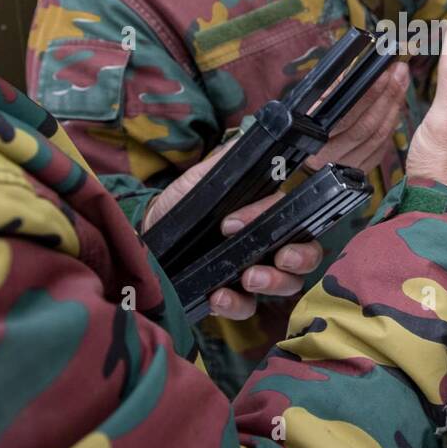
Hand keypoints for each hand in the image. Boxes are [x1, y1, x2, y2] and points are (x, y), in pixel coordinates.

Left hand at [141, 142, 323, 320]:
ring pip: (286, 285)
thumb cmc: (177, 207)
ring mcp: (252, 274)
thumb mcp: (200, 181)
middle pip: (305, 257)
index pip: (294, 219)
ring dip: (274, 283)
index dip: (280, 221)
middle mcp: (266, 246)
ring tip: (248, 278)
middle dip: (301, 259)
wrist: (141, 239)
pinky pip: (247, 307)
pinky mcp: (230, 299)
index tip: (236, 222)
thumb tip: (248, 140)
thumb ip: (226, 164)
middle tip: (281, 257)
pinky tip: (217, 296)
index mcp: (266, 216)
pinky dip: (236, 304)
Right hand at [305, 61, 408, 172]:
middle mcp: (330, 156)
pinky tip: (397, 105)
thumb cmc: (308, 123)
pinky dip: (392, 123)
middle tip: (399, 72)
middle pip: (367, 126)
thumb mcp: (310, 104)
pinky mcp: (361, 170)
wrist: (305, 158)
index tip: (383, 73)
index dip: (368, 94)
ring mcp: (347, 166)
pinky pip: (383, 146)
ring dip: (394, 107)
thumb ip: (331, 89)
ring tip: (402, 82)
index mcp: (314, 138)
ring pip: (378, 136)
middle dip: (387, 95)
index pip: (347, 115)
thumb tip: (355, 72)